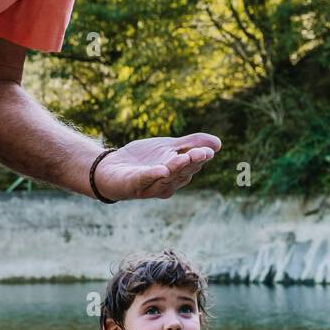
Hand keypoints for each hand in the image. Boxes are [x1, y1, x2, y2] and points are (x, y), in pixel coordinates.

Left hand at [92, 133, 220, 200]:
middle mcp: (167, 184)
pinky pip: (145, 180)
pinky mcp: (133, 185)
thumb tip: (219, 144)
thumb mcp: (168, 148)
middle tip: (201, 153)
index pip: (192, 165)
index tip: (209, 150)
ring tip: (186, 157)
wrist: (111, 168)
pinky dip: (153, 175)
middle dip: (191, 162)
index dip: (200, 158)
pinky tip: (162, 169)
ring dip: (176, 168)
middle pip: (182, 172)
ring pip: (167, 178)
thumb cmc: (143, 160)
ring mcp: (150, 186)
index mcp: (178, 175)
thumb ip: (191, 144)